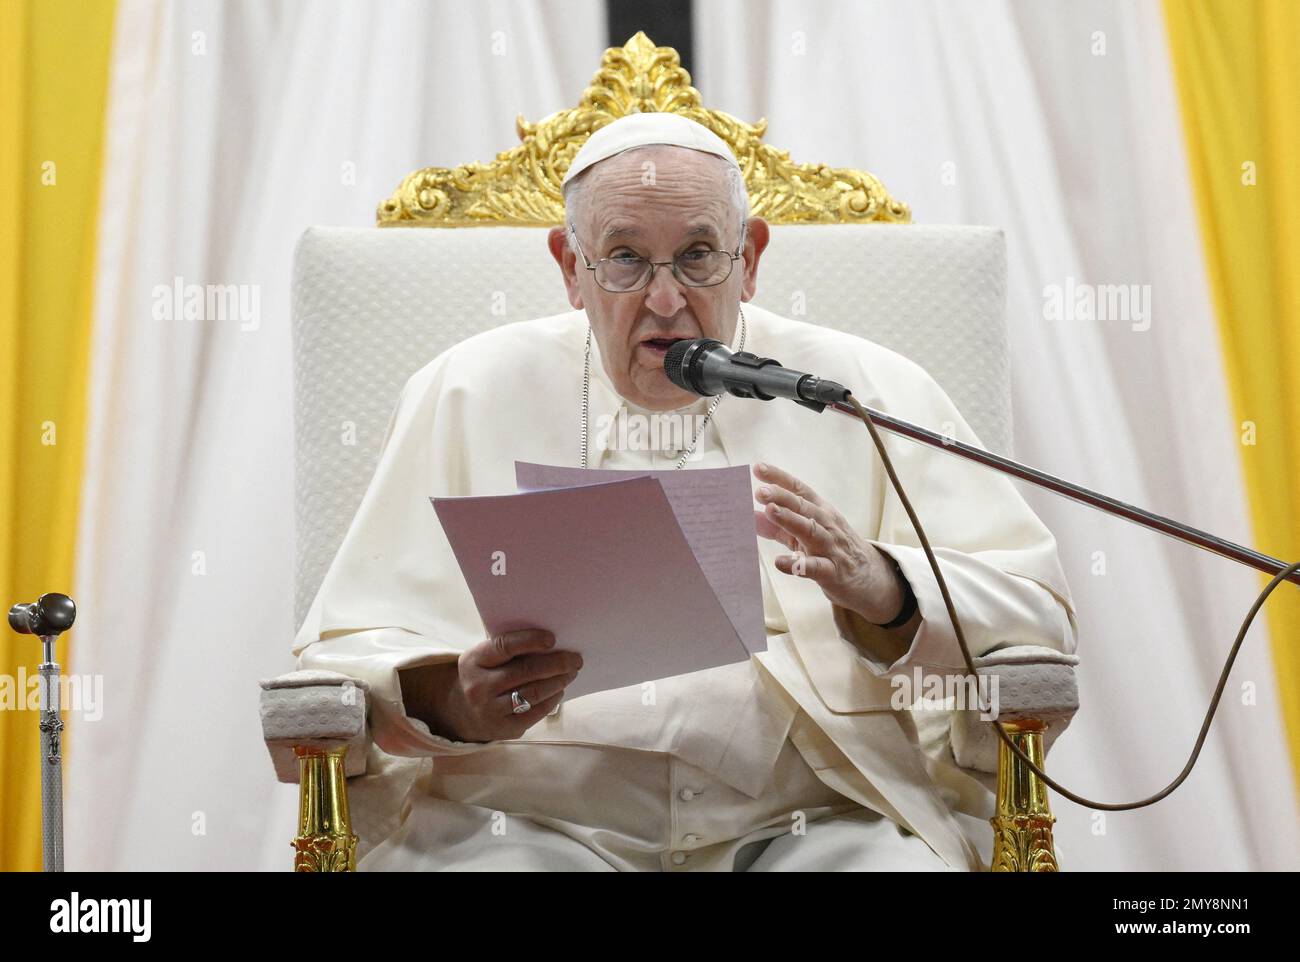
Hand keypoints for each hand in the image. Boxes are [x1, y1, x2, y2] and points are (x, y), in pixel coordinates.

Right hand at [405, 629, 581, 742]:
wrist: (462, 712)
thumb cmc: (484, 676)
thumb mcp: (484, 659)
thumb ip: (508, 649)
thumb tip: (551, 642)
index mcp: (473, 661)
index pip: (504, 646)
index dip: (530, 641)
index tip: (552, 638)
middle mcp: (479, 686)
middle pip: (525, 671)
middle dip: (556, 663)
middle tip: (576, 658)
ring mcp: (490, 710)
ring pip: (533, 693)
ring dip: (558, 681)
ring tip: (571, 672)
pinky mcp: (504, 728)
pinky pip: (534, 712)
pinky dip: (552, 700)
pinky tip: (560, 690)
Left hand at [753, 462, 907, 625]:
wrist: (869, 578)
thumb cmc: (832, 551)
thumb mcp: (805, 536)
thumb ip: (778, 527)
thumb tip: (750, 515)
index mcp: (820, 512)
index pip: (799, 490)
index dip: (779, 478)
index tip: (759, 468)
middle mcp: (826, 525)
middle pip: (804, 507)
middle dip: (781, 497)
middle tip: (760, 491)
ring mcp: (831, 548)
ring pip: (811, 531)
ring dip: (790, 520)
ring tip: (770, 511)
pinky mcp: (833, 572)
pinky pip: (816, 567)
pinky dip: (799, 564)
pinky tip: (780, 562)